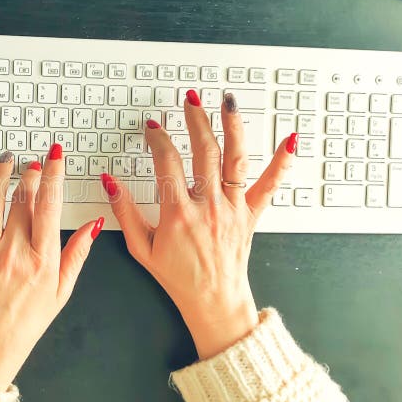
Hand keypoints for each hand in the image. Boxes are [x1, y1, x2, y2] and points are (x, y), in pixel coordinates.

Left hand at [0, 146, 103, 388]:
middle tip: (32, 163)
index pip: (49, 206)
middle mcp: (13, 254)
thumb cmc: (26, 322)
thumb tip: (93, 225)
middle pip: (21, 199)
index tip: (54, 157)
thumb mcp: (62, 291)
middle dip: (28, 173)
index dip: (53, 175)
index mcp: (41, 261)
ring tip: (6, 162)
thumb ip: (78, 253)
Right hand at [103, 90, 296, 358]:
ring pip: (234, 159)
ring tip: (227, 101)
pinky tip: (290, 140)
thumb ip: (124, 212)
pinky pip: (269, 185)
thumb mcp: (141, 247)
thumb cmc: (178, 278)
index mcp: (178, 213)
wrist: (214, 302)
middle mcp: (208, 206)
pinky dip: (281, 162)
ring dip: (232, 126)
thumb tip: (110, 182)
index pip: (166, 162)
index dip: (158, 139)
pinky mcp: (250, 214)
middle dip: (195, 120)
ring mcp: (232, 208)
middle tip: (190, 100)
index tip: (153, 128)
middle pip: (203, 151)